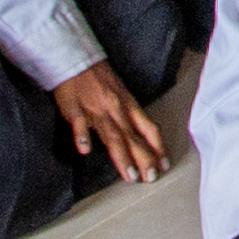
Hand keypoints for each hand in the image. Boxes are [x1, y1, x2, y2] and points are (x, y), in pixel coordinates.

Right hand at [51, 62, 169, 186]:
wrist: (76, 60)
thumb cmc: (100, 78)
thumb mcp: (122, 93)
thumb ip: (130, 115)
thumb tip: (142, 136)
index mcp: (128, 105)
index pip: (147, 128)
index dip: (157, 147)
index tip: (164, 165)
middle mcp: (116, 109)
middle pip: (132, 137)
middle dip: (143, 158)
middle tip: (151, 178)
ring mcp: (95, 109)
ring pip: (111, 135)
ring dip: (122, 156)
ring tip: (130, 175)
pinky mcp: (75, 109)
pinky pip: (79, 124)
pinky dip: (82, 136)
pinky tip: (85, 150)